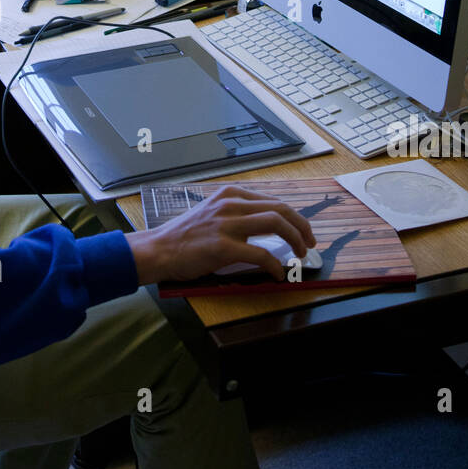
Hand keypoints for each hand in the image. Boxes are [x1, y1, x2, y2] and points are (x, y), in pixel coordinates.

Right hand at [124, 184, 315, 285]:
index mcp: (230, 194)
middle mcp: (230, 204)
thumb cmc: (184, 236)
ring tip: (300, 254)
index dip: (294, 216)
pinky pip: (261, 254)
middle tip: (309, 243)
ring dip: (295, 240)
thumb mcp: (213, 212)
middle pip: (281, 209)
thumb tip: (268, 225)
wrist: (158, 249)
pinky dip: (275, 265)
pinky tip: (278, 273)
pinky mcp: (223, 247)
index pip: (274, 200)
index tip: (302, 230)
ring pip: (276, 223)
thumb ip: (237, 214)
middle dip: (302, 226)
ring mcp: (227, 224)